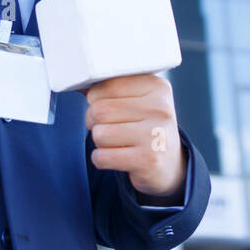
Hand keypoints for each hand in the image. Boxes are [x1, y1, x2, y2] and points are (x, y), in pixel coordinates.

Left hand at [84, 73, 185, 200]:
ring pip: (98, 134)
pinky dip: (101, 159)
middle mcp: (159, 108)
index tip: (110, 108)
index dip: (96, 99)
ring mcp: (155, 135)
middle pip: (99, 110)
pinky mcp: (147, 160)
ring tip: (118, 142)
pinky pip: (102, 157)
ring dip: (100, 142)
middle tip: (111, 128)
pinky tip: (117, 157)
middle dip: (95, 121)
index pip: (106, 85)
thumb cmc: (145, 127)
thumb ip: (111, 88)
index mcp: (157, 87)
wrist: (169, 164)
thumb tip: (80, 85)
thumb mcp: (138, 101)